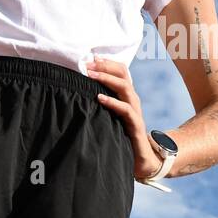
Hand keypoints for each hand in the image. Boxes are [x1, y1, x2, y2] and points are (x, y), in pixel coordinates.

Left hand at [87, 56, 160, 180]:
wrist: (141, 160)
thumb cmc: (121, 137)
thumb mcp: (109, 117)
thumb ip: (100, 104)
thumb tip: (77, 93)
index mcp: (126, 96)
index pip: (121, 71)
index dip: (107, 62)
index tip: (90, 57)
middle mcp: (132, 100)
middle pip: (123, 74)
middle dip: (105, 66)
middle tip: (87, 63)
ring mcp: (135, 112)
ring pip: (125, 88)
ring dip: (107, 79)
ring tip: (90, 75)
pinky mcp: (136, 126)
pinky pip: (126, 110)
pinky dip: (113, 102)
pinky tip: (100, 98)